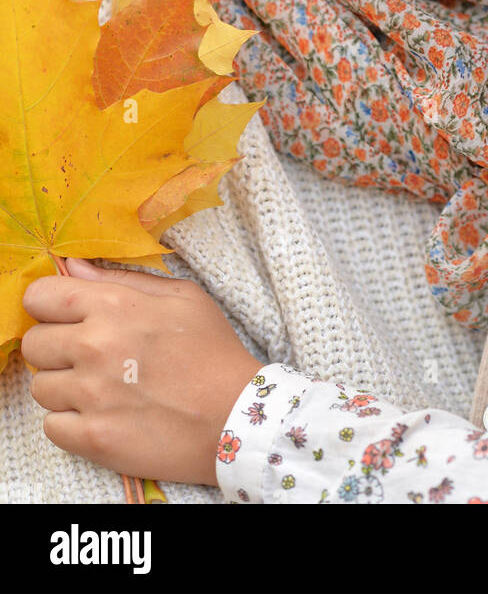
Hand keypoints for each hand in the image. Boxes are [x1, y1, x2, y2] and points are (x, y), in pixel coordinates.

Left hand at [21, 258, 261, 486]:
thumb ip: (122, 279)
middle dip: (55, 347)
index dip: (48, 305)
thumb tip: (73, 266)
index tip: (64, 315)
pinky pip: (50, 426)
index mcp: (114, 306)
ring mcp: (90, 395)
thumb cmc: (212, 351)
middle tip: (87, 355)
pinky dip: (70, 422)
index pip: (40, 296)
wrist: (236, 416)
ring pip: (40, 387)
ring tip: (100, 388)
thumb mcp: (181, 297)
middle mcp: (94, 347)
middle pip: (34, 343)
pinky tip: (101, 415)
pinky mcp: (92, 438)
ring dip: (64, 387)